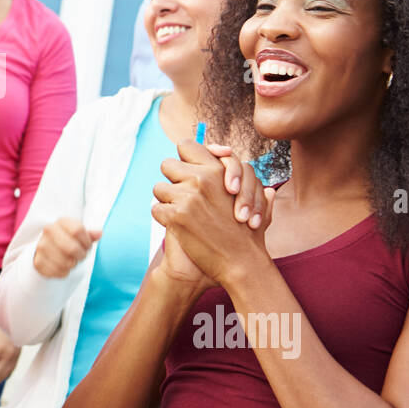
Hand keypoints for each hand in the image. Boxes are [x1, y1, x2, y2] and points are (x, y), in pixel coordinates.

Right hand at [32, 217, 101, 277]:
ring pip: (66, 262)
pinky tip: (63, 267)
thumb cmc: (68, 239)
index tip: (88, 246)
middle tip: (81, 256)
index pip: (78, 230)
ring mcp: (41, 246)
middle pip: (72, 248)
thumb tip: (99, 233)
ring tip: (70, 260)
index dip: (87, 242)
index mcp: (61, 221)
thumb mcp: (79, 234)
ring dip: (72, 265)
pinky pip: (57, 272)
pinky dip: (64, 272)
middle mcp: (49, 231)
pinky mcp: (38, 261)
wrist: (48, 247)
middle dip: (81, 255)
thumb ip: (90, 234)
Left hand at [152, 139, 274, 286]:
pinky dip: (164, 219)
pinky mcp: (176, 216)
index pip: (186, 145)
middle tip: (183, 196)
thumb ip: (241, 174)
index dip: (184, 158)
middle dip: (172, 180)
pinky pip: (156, 209)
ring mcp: (187, 196)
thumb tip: (227, 153)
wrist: (241, 262)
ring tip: (183, 215)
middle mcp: (201, 178)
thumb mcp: (252, 195)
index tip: (187, 171)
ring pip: (158, 188)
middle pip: (167, 164)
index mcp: (217, 170)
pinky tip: (179, 228)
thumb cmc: (247, 232)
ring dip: (167, 201)